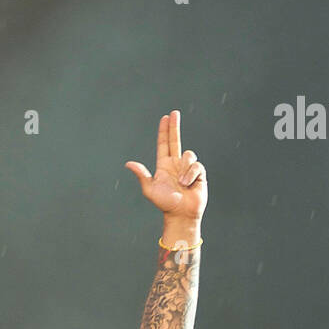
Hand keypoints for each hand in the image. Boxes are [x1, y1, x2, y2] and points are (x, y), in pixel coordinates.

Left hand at [125, 110, 206, 224]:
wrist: (181, 214)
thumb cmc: (165, 204)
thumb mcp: (150, 189)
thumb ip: (141, 175)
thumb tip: (128, 164)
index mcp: (164, 165)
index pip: (164, 144)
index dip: (164, 131)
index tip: (165, 118)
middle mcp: (176, 164)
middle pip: (175, 140)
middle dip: (175, 126)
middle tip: (174, 113)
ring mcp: (187, 168)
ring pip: (188, 155)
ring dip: (184, 170)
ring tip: (182, 184)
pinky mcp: (199, 173)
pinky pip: (196, 166)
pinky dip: (192, 175)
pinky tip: (189, 184)